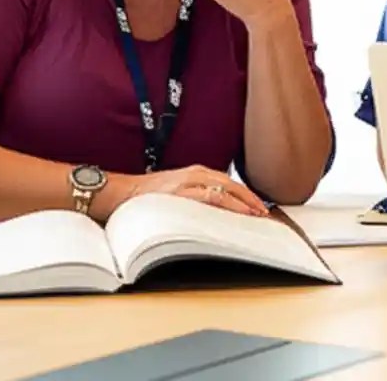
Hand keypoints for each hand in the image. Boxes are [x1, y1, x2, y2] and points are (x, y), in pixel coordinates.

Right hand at [113, 164, 269, 216]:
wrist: (121, 193)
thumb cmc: (147, 197)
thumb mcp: (178, 192)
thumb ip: (197, 197)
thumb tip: (217, 211)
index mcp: (196, 173)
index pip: (229, 182)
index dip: (246, 194)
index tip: (259, 206)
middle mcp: (195, 174)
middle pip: (232, 184)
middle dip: (250, 198)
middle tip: (265, 212)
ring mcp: (188, 182)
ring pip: (225, 189)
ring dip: (243, 202)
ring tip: (257, 214)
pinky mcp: (181, 192)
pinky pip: (211, 197)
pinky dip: (227, 204)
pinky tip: (238, 212)